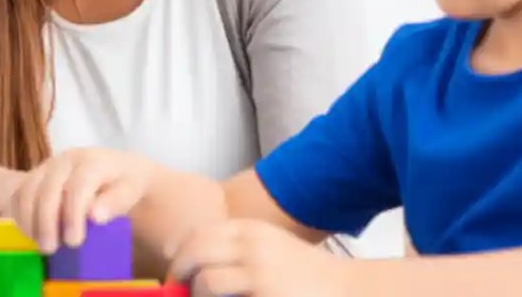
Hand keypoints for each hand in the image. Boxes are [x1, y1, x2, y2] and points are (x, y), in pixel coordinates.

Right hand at [10, 147, 159, 253]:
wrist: (116, 169)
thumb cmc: (125, 184)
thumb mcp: (131, 191)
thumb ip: (116, 202)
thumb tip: (96, 216)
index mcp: (92, 161)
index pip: (78, 185)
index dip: (73, 213)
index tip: (74, 242)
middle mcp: (66, 160)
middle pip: (47, 188)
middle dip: (46, 221)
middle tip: (50, 249)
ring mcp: (47, 166)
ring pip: (27, 190)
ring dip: (30, 221)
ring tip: (40, 245)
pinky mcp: (35, 175)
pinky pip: (18, 194)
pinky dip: (21, 217)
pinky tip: (32, 235)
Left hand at [168, 219, 344, 296]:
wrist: (350, 290)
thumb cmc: (308, 276)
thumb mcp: (273, 250)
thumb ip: (241, 252)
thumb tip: (200, 266)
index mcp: (252, 231)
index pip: (201, 232)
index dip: (180, 246)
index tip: (171, 260)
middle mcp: (252, 245)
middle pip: (195, 251)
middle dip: (178, 271)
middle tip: (175, 286)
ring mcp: (258, 271)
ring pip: (205, 279)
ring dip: (196, 294)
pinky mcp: (264, 293)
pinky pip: (220, 296)